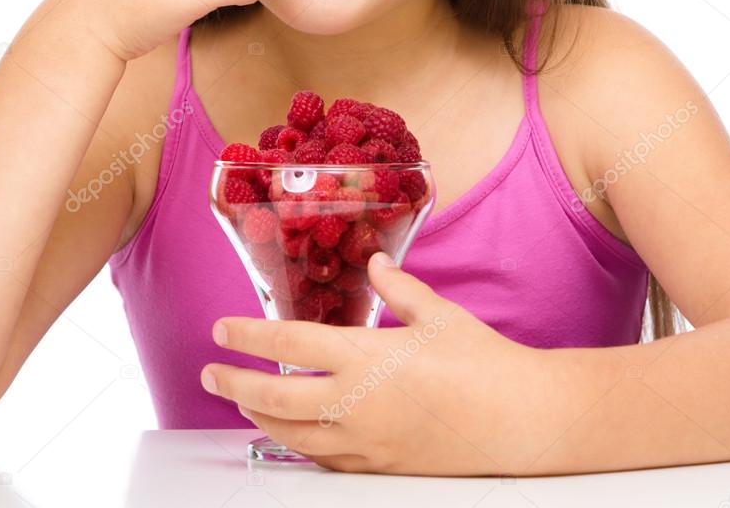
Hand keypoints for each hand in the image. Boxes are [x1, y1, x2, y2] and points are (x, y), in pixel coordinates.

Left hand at [200, 252, 544, 475]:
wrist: (519, 421)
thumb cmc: (481, 362)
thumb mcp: (437, 314)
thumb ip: (398, 288)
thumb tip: (375, 262)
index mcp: (365, 358)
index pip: (288, 345)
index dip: (248, 337)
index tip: (220, 331)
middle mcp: (356, 404)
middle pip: (276, 399)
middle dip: (235, 385)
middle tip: (210, 373)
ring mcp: (365, 442)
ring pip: (294, 436)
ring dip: (261, 417)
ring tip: (243, 401)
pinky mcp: (380, 468)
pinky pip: (326, 460)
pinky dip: (300, 445)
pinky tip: (295, 435)